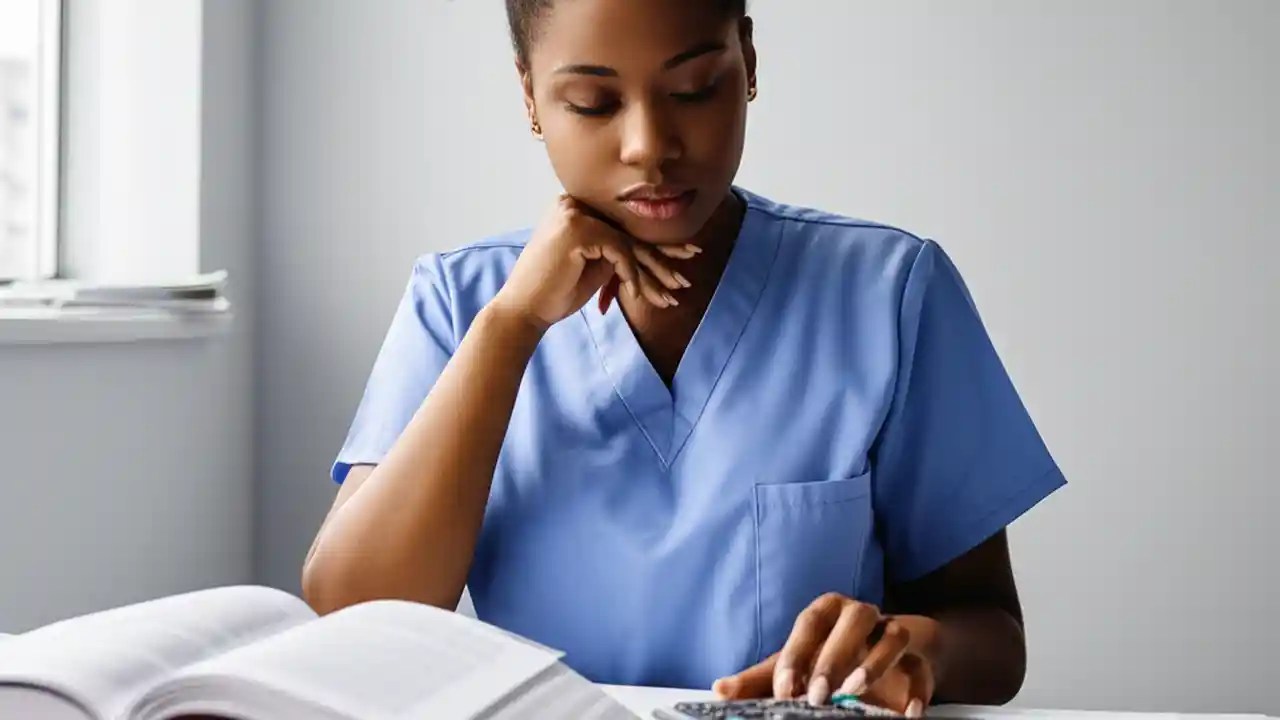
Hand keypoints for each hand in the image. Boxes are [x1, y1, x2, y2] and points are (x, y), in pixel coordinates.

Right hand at [490, 195, 698, 330]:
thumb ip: (615, 251)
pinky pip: (617, 249)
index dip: (652, 240)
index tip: (683, 251)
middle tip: (694, 256)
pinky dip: (630, 273)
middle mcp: (572, 203)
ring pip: (626, 240)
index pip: (621, 224)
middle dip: (662, 248)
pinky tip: (637, 294)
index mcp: (574, 208)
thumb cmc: (555, 292)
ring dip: (652, 269)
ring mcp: (573, 213)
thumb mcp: (594, 266)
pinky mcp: (576, 228)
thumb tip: (647, 252)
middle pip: (627, 228)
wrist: (524, 309)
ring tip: (676, 287)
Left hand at [712, 593, 941, 717]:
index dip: (796, 654)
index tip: (783, 690)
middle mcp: (860, 614)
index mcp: (827, 612)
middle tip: (817, 695)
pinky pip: (921, 664)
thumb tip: (720, 689)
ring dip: (875, 661)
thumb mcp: (798, 666)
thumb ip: (761, 680)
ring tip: (854, 691)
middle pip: (851, 621)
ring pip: (891, 632)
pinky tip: (908, 712)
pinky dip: (917, 688)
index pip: (809, 622)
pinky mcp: (919, 655)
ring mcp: (893, 630)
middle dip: (832, 658)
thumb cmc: (836, 656)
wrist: (896, 654)